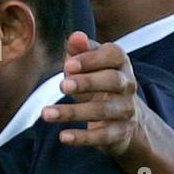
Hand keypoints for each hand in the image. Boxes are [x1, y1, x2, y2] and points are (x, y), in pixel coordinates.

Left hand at [41, 31, 146, 157]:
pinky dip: (83, 137)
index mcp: (120, 64)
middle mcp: (128, 85)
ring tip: (45, 113)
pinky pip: (103, 136)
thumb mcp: (88, 65)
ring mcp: (126, 110)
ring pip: (103, 110)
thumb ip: (80, 50)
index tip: (68, 65)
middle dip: (88, 82)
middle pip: (113, 81)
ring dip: (73, 112)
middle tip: (63, 85)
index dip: (92, 58)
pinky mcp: (120, 133)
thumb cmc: (97, 83)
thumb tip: (75, 36)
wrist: (123, 118)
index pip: (114, 55)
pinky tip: (63, 137)